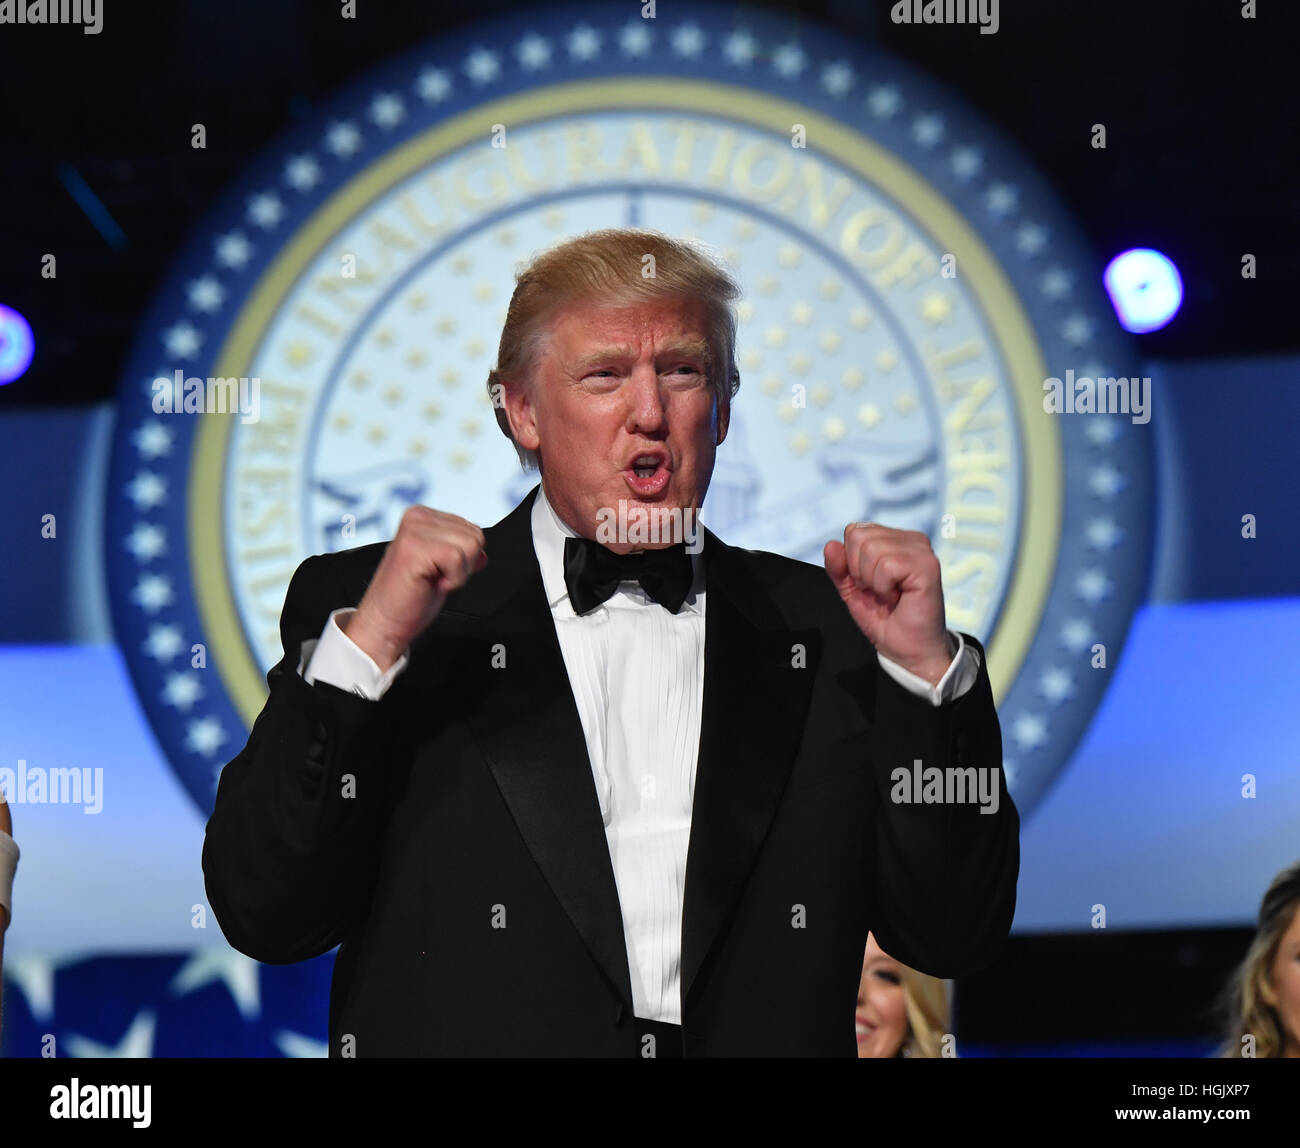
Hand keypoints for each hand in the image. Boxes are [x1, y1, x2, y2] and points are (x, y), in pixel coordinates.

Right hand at [344, 506, 486, 670]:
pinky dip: (452, 580)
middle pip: (475, 535)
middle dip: (463, 564)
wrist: (385, 622)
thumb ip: (460, 552)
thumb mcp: (442, 567)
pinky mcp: (414, 548)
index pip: (472, 528)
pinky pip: (457, 559)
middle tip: (434, 577)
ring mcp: (413, 530)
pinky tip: (431, 583)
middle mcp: (416, 517)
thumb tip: (482, 553)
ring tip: (431, 579)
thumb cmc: (409, 598)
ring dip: (457, 572)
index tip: (437, 569)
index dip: (464, 558)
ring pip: (470, 545)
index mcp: (422, 516)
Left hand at [823, 523, 950, 684]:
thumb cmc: (888, 620)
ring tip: (891, 595)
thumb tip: (830, 545)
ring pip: (871, 549)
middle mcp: (911, 539)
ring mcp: (921, 550)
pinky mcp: (927, 565)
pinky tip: (899, 597)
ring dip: (873, 582)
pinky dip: (884, 588)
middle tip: (882, 591)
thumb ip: (838, 567)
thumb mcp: (852, 590)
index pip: (854, 531)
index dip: (851, 563)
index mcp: (895, 540)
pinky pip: (886, 565)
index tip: (871, 585)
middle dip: (860, 571)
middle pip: (858, 537)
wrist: (909, 651)